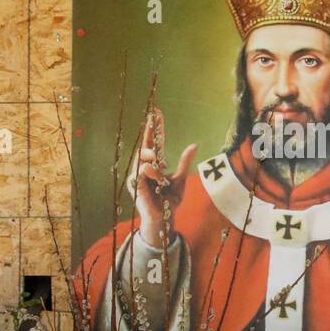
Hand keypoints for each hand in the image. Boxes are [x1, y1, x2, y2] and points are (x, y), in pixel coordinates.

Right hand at [127, 111, 196, 247]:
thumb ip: (184, 162)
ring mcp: (138, 176)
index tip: (156, 112)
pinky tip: (156, 174)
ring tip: (162, 166)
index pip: (153, 141)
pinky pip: (139, 172)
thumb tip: (193, 145)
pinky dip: (149, 171)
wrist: (165, 218)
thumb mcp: (180, 178)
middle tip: (160, 129)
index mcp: (154, 164)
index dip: (154, 126)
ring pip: (141, 158)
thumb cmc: (170, 199)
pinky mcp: (136, 186)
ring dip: (151, 158)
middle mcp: (144, 167)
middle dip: (151, 135)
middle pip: (144, 146)